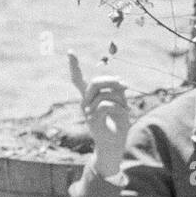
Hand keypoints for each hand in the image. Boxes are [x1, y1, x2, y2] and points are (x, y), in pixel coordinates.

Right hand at [68, 50, 131, 177]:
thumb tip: (119, 80)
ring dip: (120, 98)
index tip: (70, 51)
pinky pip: (106, 105)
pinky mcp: (92, 120)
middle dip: (110, 80)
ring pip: (104, 93)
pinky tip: (125, 113)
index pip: (78, 79)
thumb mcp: (120, 102)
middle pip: (94, 82)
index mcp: (89, 97)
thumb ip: (117, 90)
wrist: (114, 145)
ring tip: (126, 108)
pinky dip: (119, 107)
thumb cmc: (117, 123)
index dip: (74, 66)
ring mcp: (87, 111)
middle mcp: (85, 103)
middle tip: (125, 85)